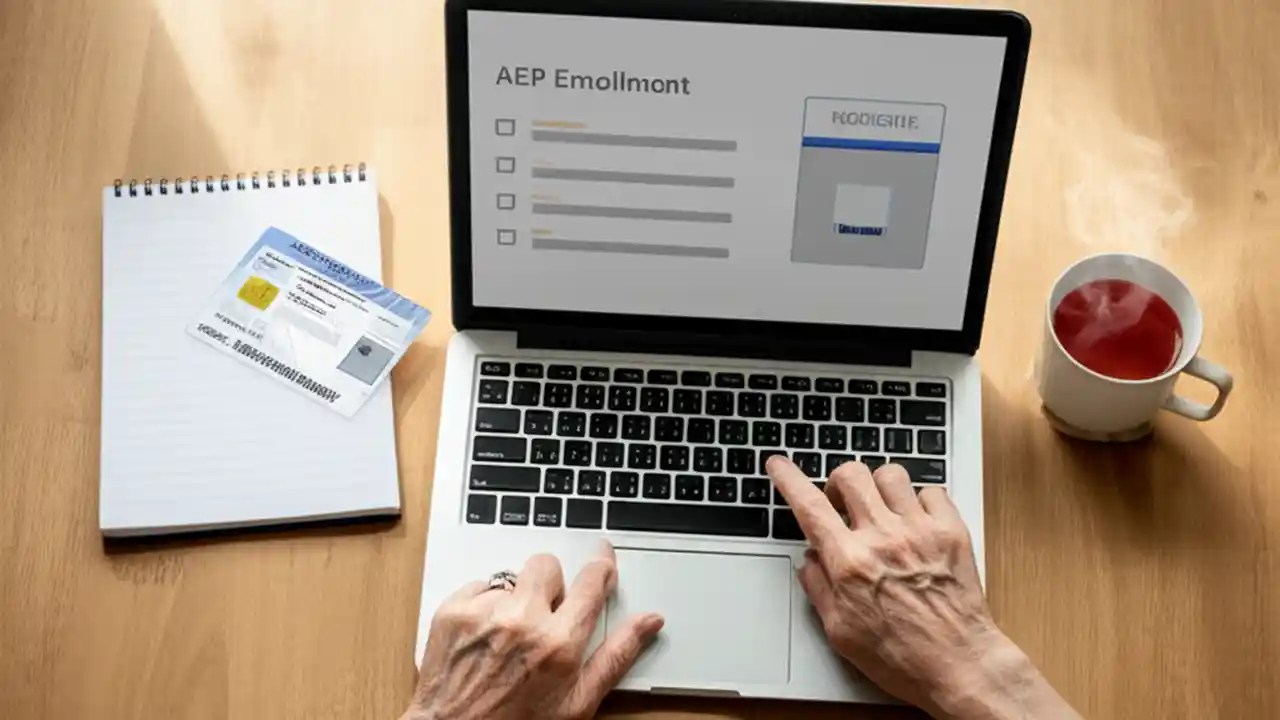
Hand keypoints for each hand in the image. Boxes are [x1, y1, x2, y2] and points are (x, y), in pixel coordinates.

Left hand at [401, 543, 662, 719]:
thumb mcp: (578, 703)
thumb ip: (617, 655)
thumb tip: (649, 621)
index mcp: (559, 644)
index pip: (592, 582)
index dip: (601, 567)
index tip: (602, 559)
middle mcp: (522, 621)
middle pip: (548, 565)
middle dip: (551, 584)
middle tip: (545, 614)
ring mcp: (484, 613)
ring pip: (511, 576)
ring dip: (515, 596)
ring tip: (509, 634)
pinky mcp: (453, 611)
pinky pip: (479, 586)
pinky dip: (484, 605)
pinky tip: (484, 637)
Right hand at [768, 458, 1079, 719]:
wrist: (960, 666)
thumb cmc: (902, 658)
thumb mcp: (840, 633)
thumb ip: (818, 588)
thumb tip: (809, 559)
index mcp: (850, 564)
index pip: (809, 505)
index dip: (788, 478)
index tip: (779, 465)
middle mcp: (884, 539)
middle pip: (850, 475)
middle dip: (838, 482)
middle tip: (842, 503)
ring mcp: (921, 531)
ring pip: (890, 474)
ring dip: (878, 487)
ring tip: (881, 510)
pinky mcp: (952, 532)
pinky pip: (931, 491)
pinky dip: (919, 500)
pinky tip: (916, 521)